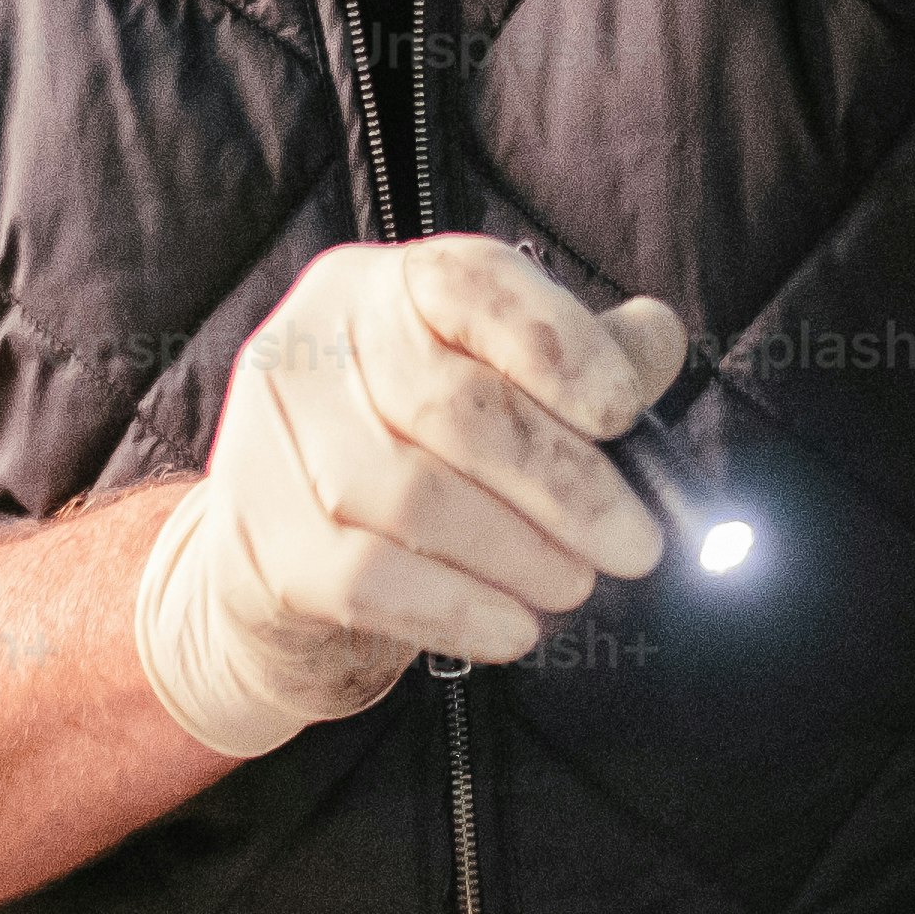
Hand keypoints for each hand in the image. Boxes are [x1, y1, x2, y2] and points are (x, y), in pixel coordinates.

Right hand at [131, 237, 685, 758]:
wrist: (281, 575)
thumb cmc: (416, 467)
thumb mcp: (496, 394)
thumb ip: (584, 359)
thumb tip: (657, 338)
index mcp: (379, 287)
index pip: (468, 283)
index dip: (556, 345)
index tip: (624, 412)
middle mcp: (310, 344)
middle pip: (451, 405)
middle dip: (565, 483)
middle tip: (637, 544)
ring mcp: (270, 440)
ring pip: (412, 496)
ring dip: (518, 553)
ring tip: (575, 586)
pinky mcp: (257, 539)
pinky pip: (370, 578)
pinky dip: (458, 610)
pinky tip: (514, 630)